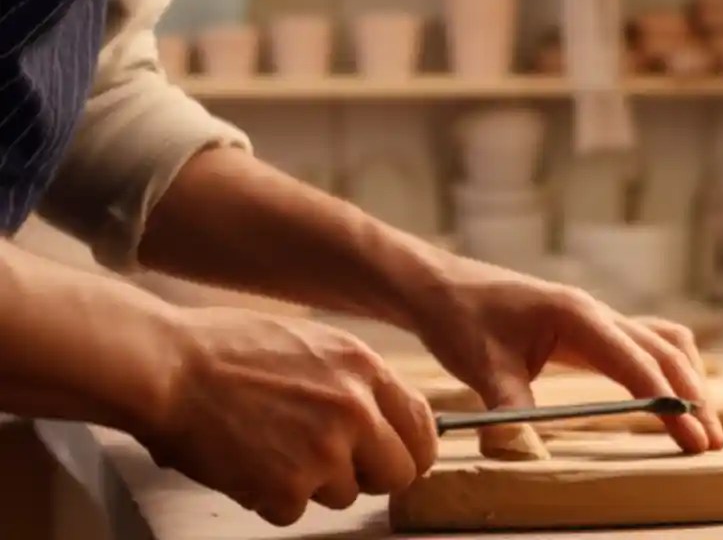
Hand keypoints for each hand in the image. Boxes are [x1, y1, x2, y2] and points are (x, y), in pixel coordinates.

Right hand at [139, 308, 435, 525]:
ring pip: (344, 495)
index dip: (411, 450)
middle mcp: (356, 413)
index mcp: (366, 371)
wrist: (168, 367)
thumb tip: (382, 417)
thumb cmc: (229, 348)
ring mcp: (324, 454)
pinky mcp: (287, 488)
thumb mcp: (314, 344)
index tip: (396, 459)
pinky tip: (245, 462)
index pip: (422, 426)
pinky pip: (294, 511)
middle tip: (331, 466)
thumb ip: (354, 381)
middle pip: (398, 473)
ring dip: (313, 485)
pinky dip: (269, 498)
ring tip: (270, 448)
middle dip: (368, 475)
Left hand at [407, 257, 722, 453]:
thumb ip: (507, 408)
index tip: (690, 434)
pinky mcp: (593, 328)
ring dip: (688, 379)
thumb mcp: (480, 366)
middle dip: (692, 396)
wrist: (443, 288)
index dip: (667, 399)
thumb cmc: (461, 319)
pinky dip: (670, 368)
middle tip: (711, 442)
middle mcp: (597, 311)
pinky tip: (675, 395)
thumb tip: (518, 452)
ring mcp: (599, 317)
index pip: (635, 360)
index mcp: (577, 314)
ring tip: (704, 424)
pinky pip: (647, 343)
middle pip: (664, 350)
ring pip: (664, 342)